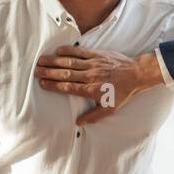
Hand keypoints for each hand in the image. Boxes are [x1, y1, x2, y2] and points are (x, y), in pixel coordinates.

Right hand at [35, 46, 164, 124]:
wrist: (137, 74)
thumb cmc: (124, 92)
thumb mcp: (111, 108)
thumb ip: (94, 115)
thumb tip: (78, 123)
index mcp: (91, 90)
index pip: (68, 87)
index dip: (54, 86)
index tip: (42, 83)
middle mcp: (90, 76)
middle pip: (65, 74)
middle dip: (49, 72)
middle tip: (36, 71)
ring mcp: (93, 64)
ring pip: (70, 62)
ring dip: (54, 61)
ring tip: (41, 60)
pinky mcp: (98, 54)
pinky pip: (81, 52)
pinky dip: (69, 51)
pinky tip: (58, 50)